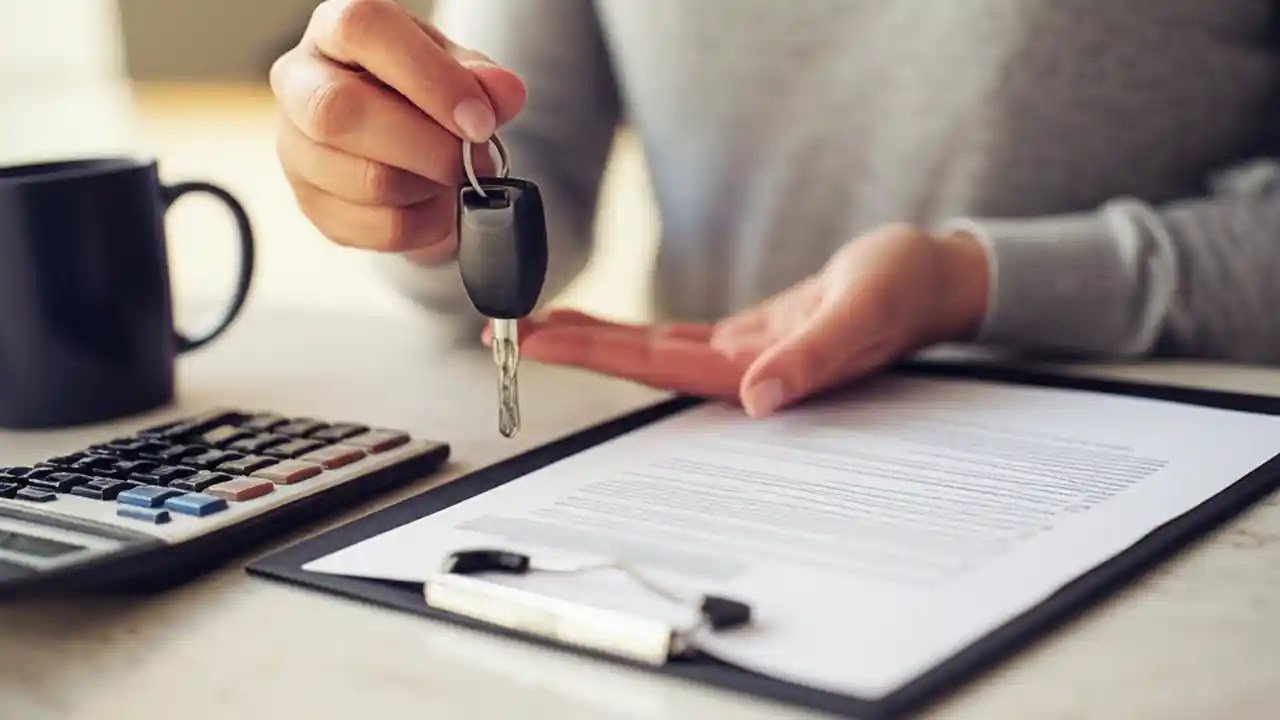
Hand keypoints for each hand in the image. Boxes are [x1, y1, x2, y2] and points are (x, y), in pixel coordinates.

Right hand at [270, 0, 525, 262]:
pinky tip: (438, 206)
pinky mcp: (313, 205)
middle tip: (477, 161)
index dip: (428, 78)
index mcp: (334, 29)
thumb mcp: (454, 66)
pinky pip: (377, 228)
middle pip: (341, 113)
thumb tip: (503, 93)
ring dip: (431, 188)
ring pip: (365, 180)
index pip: (362, 31)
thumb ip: (480, 76)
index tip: (480, 119)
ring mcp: (296, 149)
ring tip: (455, 179)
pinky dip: (426, 225)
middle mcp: (299, 84)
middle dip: (429, 147)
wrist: (394, 132)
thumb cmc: (418, 88)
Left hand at [496, 224, 989, 416]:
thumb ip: (812, 358)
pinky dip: (638, 330)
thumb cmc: (903, 291)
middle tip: (511, 333)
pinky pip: (680, 336)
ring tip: (542, 327)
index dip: (597, 354)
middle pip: (642, 364)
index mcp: (761, 374)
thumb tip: (758, 400)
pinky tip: (605, 328)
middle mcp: (742, 374)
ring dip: (599, 341)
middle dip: (578, 349)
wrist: (931, 280)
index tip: (541, 341)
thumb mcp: (861, 315)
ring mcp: (743, 358)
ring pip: (655, 351)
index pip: (659, 368)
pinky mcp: (750, 337)